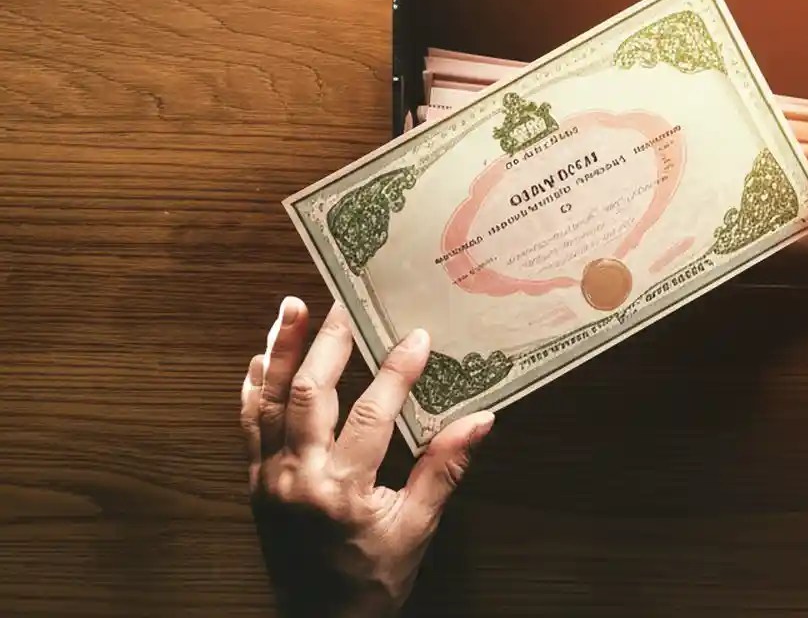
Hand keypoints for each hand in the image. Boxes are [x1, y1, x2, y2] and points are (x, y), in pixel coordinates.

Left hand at [239, 298, 493, 617]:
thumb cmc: (372, 580)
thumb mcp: (417, 529)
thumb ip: (443, 469)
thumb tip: (480, 421)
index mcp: (342, 490)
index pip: (371, 414)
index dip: (396, 371)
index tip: (416, 338)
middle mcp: (297, 477)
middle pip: (309, 394)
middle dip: (329, 342)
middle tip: (345, 304)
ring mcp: (269, 477)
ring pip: (269, 400)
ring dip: (281, 350)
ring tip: (291, 308)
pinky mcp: (255, 481)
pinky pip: (249, 423)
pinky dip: (255, 386)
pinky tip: (264, 356)